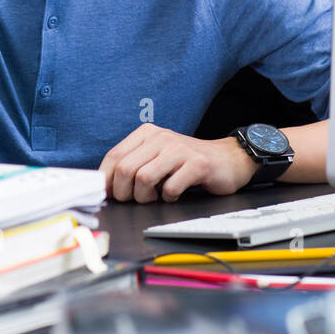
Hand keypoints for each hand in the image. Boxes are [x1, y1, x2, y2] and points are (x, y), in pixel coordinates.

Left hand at [99, 124, 254, 202]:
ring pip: (144, 178)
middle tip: (135, 200)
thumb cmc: (187, 162)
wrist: (228, 158)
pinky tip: (175, 194)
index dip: (107, 181)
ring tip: (155, 197)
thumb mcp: (156, 156)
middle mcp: (161, 137)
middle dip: (125, 193)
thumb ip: (133, 165)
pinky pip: (170, 188)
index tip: (109, 196)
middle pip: (126, 170)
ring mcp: (179, 149)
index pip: (114, 156)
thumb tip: (107, 186)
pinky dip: (169, 198)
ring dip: (145, 197)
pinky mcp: (196, 164)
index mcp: (147, 133)